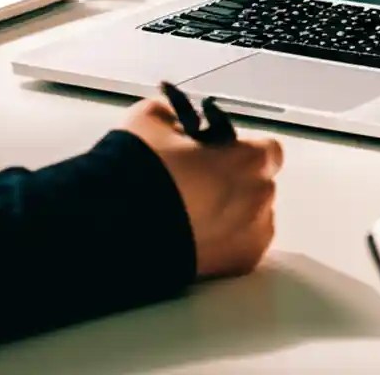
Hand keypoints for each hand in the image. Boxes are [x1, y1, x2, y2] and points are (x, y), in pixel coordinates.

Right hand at [121, 98, 282, 278]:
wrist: (112, 230)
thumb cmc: (138, 173)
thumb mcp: (150, 119)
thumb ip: (176, 114)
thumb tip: (177, 119)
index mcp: (248, 161)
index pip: (267, 150)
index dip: (242, 151)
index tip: (219, 154)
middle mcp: (259, 198)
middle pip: (260, 183)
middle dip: (237, 180)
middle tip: (199, 182)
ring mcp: (252, 235)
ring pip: (254, 215)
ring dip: (235, 210)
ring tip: (193, 212)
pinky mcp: (238, 264)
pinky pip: (243, 244)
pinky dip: (227, 238)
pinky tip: (195, 233)